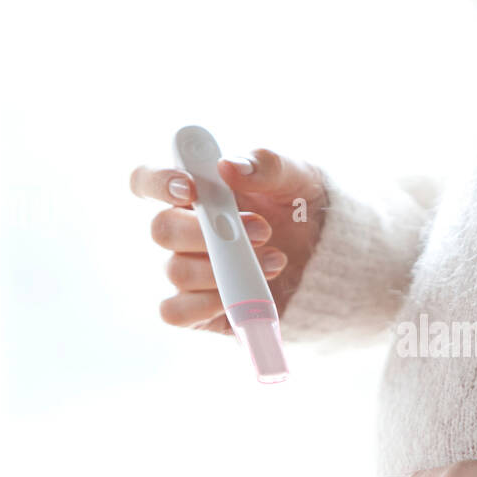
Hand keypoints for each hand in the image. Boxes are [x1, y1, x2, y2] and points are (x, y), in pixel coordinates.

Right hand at [129, 149, 326, 333]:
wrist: (329, 261)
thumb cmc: (303, 210)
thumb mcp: (297, 178)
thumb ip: (265, 165)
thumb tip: (227, 166)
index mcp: (195, 191)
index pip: (146, 180)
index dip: (157, 181)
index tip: (190, 189)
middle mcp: (183, 230)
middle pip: (160, 229)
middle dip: (209, 232)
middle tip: (262, 229)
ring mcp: (188, 270)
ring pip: (176, 272)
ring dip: (226, 268)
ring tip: (276, 261)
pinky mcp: (198, 309)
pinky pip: (177, 312)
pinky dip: (208, 305)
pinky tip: (246, 294)